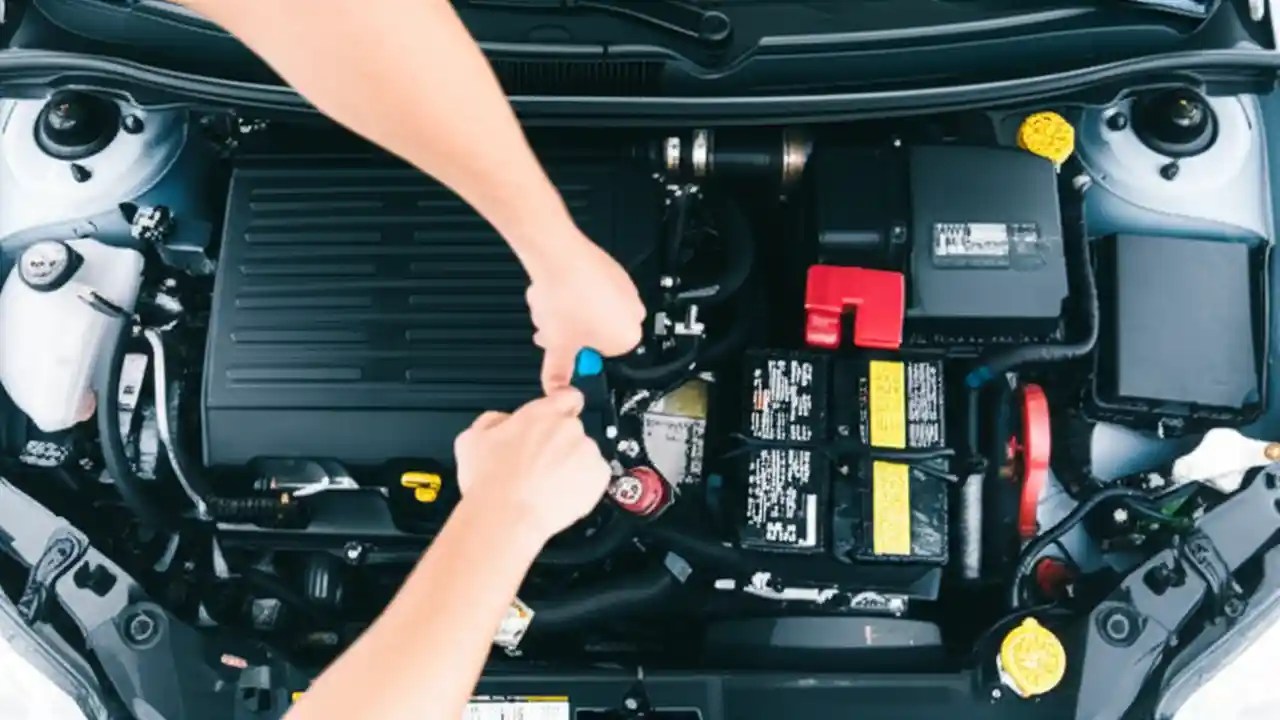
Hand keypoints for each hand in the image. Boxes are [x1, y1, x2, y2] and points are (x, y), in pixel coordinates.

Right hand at [453, 389, 610, 541]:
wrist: (505, 518)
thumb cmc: (489, 482)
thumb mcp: (472, 438)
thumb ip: (494, 420)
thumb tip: (502, 422)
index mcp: (542, 413)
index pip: (567, 396)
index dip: (561, 408)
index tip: (556, 419)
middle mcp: (569, 428)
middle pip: (571, 430)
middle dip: (557, 444)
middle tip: (536, 465)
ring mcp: (587, 452)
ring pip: (583, 454)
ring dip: (570, 465)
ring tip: (544, 485)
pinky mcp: (598, 478)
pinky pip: (594, 476)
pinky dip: (582, 485)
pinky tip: (557, 495)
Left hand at [525, 231, 644, 392]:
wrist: (559, 257)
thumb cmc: (565, 298)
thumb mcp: (557, 346)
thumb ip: (557, 373)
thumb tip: (556, 389)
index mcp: (627, 338)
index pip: (600, 355)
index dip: (577, 350)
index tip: (563, 345)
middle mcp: (634, 314)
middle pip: (597, 333)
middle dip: (571, 332)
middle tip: (553, 327)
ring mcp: (626, 290)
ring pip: (594, 312)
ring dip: (572, 313)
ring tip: (553, 306)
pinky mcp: (615, 271)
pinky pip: (595, 290)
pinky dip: (578, 292)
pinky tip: (560, 289)